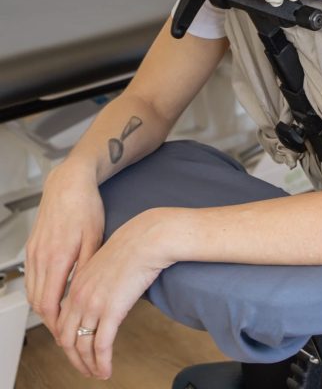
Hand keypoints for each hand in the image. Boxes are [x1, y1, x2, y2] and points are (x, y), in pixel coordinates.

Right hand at [25, 162, 104, 339]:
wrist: (68, 182)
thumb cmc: (85, 206)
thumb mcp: (95, 237)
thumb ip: (87, 267)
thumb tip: (85, 293)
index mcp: (57, 257)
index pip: (49, 304)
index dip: (56, 323)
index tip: (67, 333)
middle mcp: (41, 257)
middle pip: (37, 302)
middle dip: (50, 321)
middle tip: (64, 331)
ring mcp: (34, 252)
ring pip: (31, 292)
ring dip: (42, 308)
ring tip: (59, 317)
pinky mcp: (32, 247)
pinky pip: (30, 278)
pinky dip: (38, 291)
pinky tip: (51, 294)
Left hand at [56, 211, 166, 378]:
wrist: (148, 238)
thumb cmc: (133, 245)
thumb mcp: (104, 263)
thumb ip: (95, 282)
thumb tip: (100, 299)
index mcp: (77, 284)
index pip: (62, 323)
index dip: (67, 342)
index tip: (75, 350)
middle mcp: (80, 296)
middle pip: (67, 339)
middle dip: (74, 359)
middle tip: (84, 368)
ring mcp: (94, 305)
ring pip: (82, 347)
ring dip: (88, 365)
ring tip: (97, 373)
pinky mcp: (111, 311)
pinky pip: (102, 346)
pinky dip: (102, 363)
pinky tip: (106, 370)